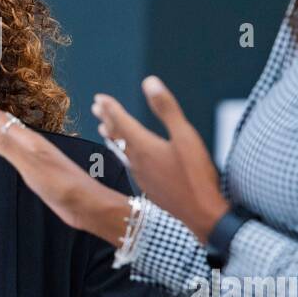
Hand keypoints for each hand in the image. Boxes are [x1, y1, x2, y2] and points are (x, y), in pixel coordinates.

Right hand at [0, 94, 130, 244]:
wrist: (89, 204)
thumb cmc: (63, 187)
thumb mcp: (31, 167)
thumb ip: (7, 147)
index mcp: (29, 140)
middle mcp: (32, 144)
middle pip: (2, 122)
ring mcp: (36, 155)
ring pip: (9, 133)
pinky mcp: (39, 168)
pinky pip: (14, 147)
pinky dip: (2, 140)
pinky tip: (3, 144)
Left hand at [91, 76, 228, 241]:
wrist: (201, 215)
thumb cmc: (196, 175)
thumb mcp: (185, 136)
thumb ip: (166, 108)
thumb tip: (149, 81)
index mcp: (144, 146)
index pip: (121, 122)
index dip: (110, 108)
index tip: (98, 98)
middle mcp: (137, 161)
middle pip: (117, 135)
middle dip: (107, 119)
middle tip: (96, 107)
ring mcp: (142, 175)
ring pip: (121, 151)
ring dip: (112, 137)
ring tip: (102, 129)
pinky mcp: (148, 186)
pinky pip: (128, 163)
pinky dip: (122, 152)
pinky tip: (127, 156)